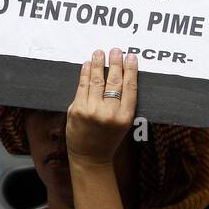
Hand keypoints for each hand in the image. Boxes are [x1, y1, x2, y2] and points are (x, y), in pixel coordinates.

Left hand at [66, 48, 137, 165]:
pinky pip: (82, 87)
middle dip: (115, 63)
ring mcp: (92, 111)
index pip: (130, 88)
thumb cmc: (107, 139)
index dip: (131, 70)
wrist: (90, 157)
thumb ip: (123, 104)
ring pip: (97, 81)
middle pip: (114, 82)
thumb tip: (121, 77)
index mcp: (125, 117)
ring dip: (99, 64)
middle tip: (116, 50)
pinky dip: (85, 74)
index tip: (131, 57)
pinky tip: (88, 65)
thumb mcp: (123, 123)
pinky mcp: (77, 110)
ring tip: (100, 53)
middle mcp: (110, 113)